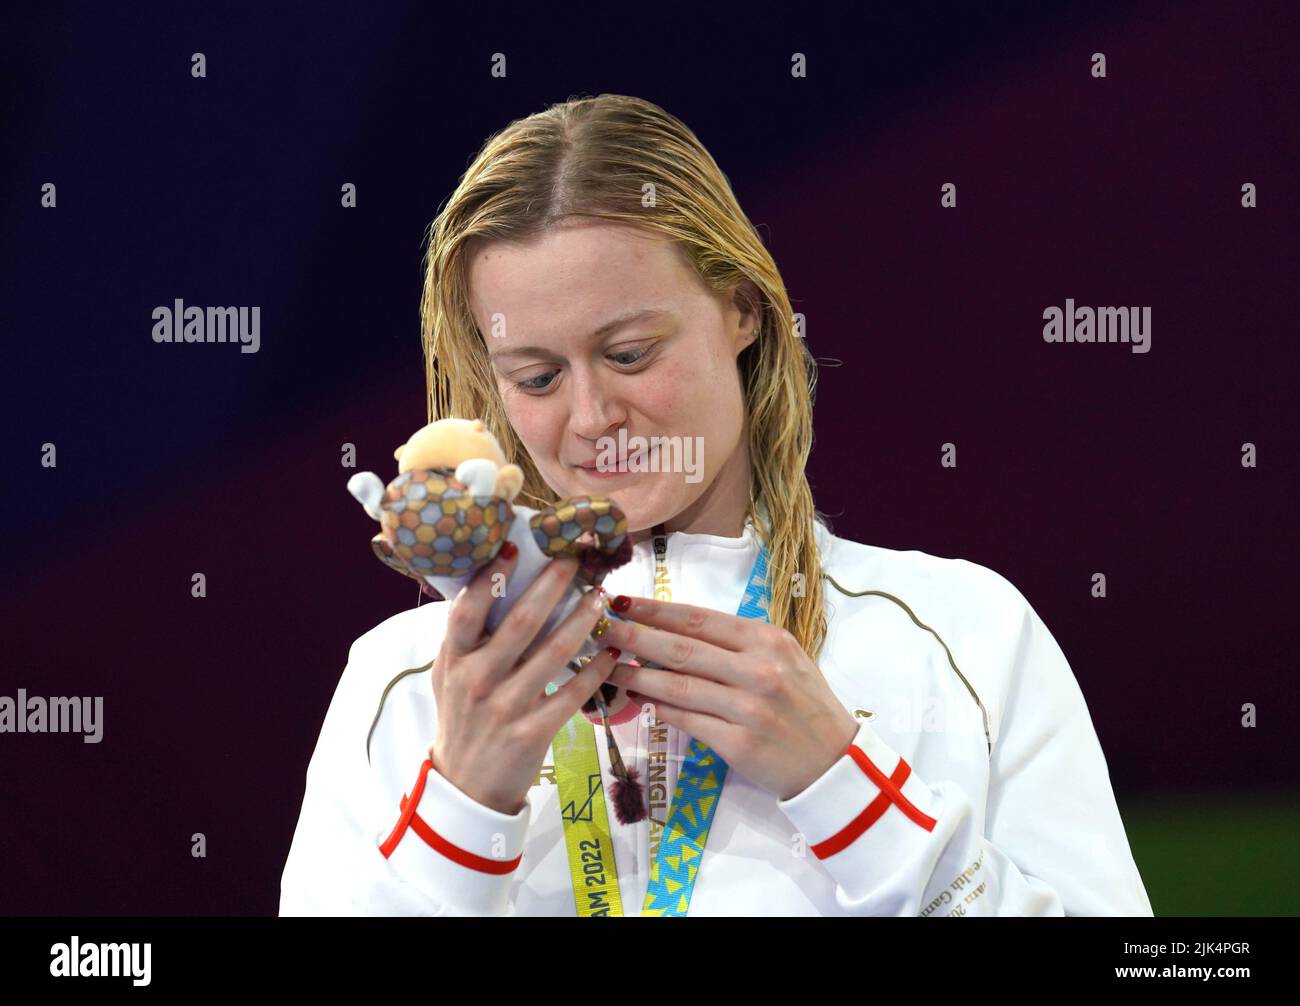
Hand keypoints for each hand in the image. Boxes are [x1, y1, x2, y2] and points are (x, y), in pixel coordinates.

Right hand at [429, 550, 619, 814]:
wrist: (466, 785)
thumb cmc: (461, 718)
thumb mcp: (449, 675)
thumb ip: (465, 636)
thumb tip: (487, 582)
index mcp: (454, 659)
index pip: (468, 609)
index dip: (491, 576)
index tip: (514, 547)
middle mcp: (478, 678)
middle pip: (521, 621)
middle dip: (552, 585)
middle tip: (575, 560)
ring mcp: (506, 706)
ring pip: (554, 652)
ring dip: (582, 621)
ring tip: (600, 599)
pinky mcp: (534, 730)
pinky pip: (573, 693)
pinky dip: (596, 670)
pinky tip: (612, 653)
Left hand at [601, 596, 859, 799]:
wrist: (834, 761)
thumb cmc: (804, 703)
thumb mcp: (781, 659)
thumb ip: (735, 646)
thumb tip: (673, 634)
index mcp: (766, 639)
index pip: (698, 619)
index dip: (654, 609)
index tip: (621, 602)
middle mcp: (758, 669)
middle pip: (681, 649)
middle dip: (634, 636)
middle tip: (599, 629)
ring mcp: (748, 707)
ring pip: (678, 686)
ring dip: (636, 676)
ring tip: (607, 667)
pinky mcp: (739, 743)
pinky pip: (688, 721)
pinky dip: (659, 710)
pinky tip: (638, 701)